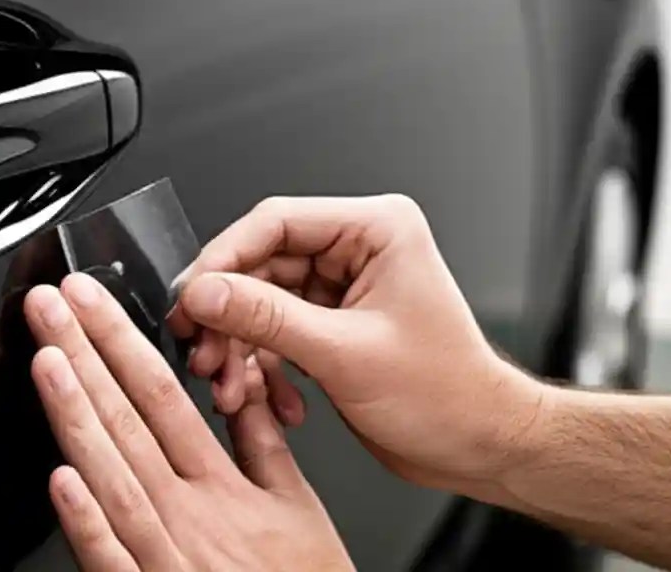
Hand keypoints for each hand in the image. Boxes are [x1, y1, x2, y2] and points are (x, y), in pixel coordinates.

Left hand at [24, 273, 353, 570]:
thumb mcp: (299, 510)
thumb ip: (261, 445)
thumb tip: (241, 387)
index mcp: (222, 486)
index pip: (162, 394)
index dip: (122, 340)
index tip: (89, 298)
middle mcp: (190, 515)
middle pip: (128, 421)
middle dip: (84, 355)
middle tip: (48, 304)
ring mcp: (165, 558)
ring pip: (112, 477)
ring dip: (76, 417)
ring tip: (47, 360)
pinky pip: (112, 559)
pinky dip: (85, 522)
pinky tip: (61, 478)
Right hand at [177, 195, 545, 494]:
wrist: (479, 448)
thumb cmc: (449, 396)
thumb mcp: (344, 354)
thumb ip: (267, 319)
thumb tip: (206, 292)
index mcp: (376, 230)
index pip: (274, 222)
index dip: (223, 258)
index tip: (191, 296)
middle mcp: (357, 250)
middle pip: (259, 265)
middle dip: (227, 316)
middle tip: (201, 348)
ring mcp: (340, 288)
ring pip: (258, 303)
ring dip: (238, 348)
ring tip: (228, 386)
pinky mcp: (329, 323)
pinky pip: (272, 332)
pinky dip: (260, 367)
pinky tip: (266, 399)